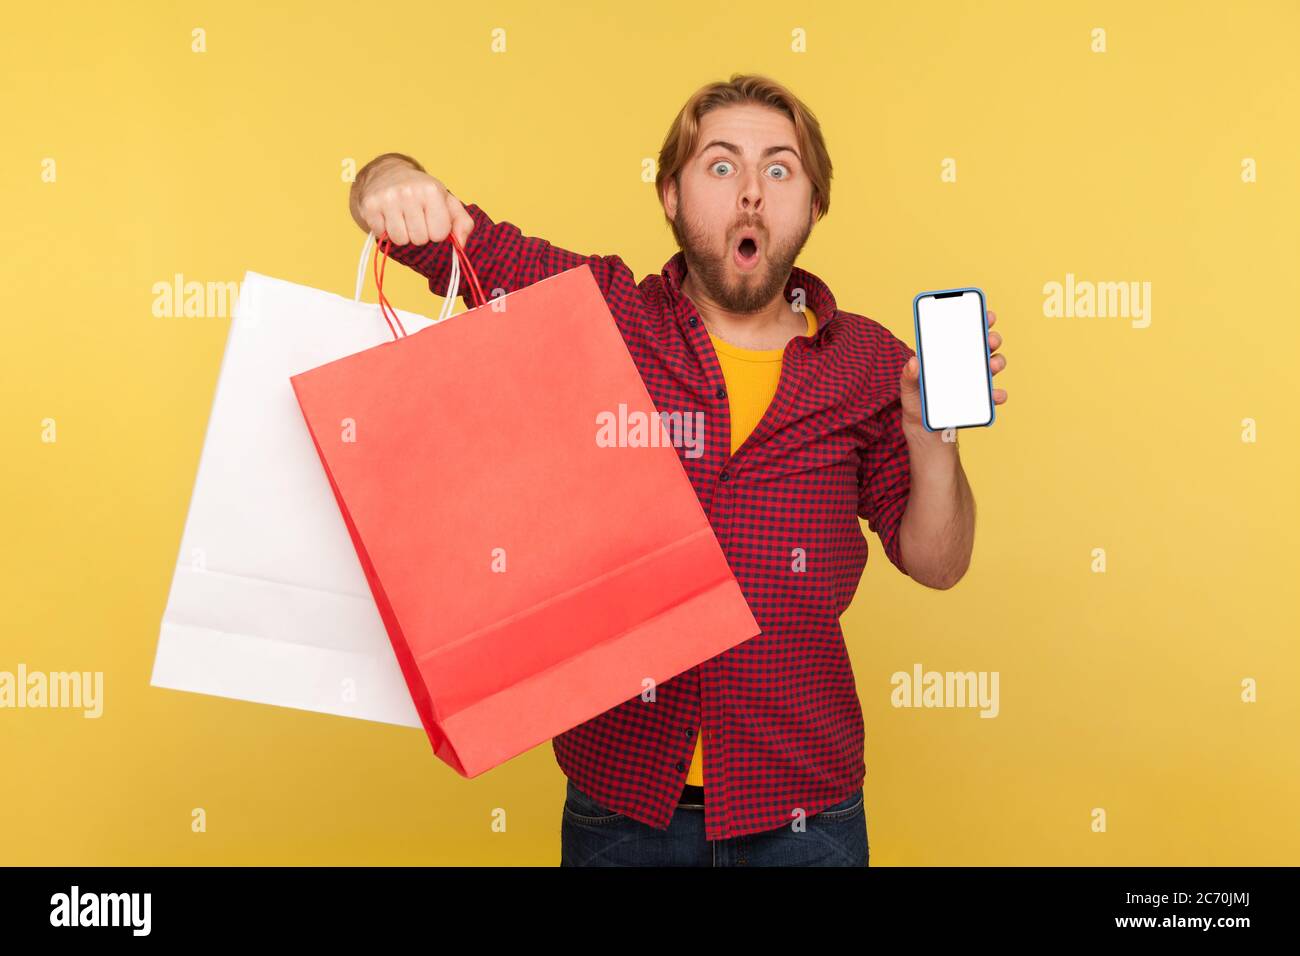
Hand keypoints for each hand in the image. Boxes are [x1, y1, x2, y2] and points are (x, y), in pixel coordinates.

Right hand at [354, 159, 473, 247]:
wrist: (389, 173)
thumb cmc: (424, 193)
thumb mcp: (448, 202)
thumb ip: (463, 223)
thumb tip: (460, 245)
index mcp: (431, 190)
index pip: (439, 234)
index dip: (437, 232)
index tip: (432, 220)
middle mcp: (408, 192)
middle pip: (419, 239)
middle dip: (419, 235)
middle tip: (416, 219)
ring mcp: (387, 198)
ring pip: (400, 240)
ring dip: (403, 235)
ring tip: (403, 219)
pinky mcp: (370, 205)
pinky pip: (382, 235)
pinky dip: (385, 231)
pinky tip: (389, 217)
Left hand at [900, 308, 1007, 434]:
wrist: (925, 433)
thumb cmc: (916, 405)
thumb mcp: (908, 390)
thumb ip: (909, 377)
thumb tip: (913, 361)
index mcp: (947, 356)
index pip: (963, 333)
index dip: (977, 320)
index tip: (985, 314)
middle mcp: (964, 365)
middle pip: (983, 345)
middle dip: (991, 338)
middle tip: (990, 340)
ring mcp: (974, 381)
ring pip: (992, 365)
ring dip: (997, 362)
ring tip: (992, 365)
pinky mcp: (980, 400)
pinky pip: (993, 394)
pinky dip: (997, 394)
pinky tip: (994, 395)